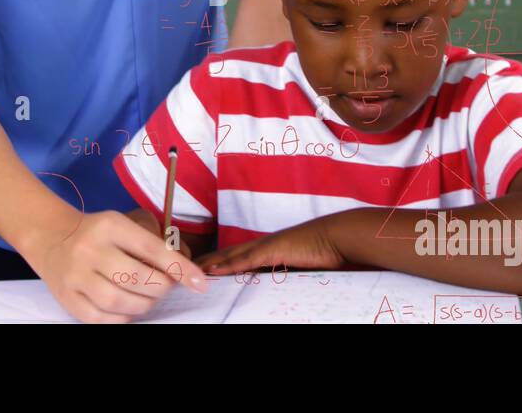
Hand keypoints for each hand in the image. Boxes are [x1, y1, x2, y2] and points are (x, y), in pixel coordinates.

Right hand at [24, 209, 209, 323]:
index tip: (200, 283)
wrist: (51, 237)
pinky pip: (101, 319)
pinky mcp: (67, 298)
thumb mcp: (124, 224)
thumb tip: (184, 273)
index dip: (179, 268)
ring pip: (119, 302)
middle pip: (137, 278)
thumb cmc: (99, 233)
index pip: (151, 249)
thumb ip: (154, 244)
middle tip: (164, 287)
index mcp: (110, 225)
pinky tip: (127, 309)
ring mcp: (75, 276)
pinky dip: (121, 318)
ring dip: (144, 305)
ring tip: (147, 298)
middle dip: (161, 288)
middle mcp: (90, 249)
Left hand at [196, 218, 344, 274]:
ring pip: (230, 256)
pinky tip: (212, 271)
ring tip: (188, 271)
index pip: (235, 256)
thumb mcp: (301, 266)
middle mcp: (262, 245)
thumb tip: (276, 284)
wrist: (340, 236)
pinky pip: (245, 260)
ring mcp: (266, 246)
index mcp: (268, 249)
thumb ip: (285, 272)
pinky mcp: (272, 250)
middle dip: (205, 262)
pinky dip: (227, 266)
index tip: (198, 269)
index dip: (216, 262)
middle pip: (226, 254)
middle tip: (182, 269)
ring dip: (209, 264)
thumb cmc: (326, 251)